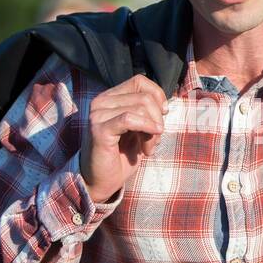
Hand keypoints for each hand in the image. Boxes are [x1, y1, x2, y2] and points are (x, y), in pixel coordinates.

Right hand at [80, 75, 167, 203]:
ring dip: (153, 130)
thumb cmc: (121, 156)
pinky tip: (148, 146)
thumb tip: (165, 104)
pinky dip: (146, 129)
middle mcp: (101, 101)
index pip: (139, 81)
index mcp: (110, 97)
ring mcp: (98, 114)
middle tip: (155, 140)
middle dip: (157, 119)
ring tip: (148, 148)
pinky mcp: (99, 129)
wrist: (102, 181)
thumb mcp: (139, 130)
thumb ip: (147, 113)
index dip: (157, 96)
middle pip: (144, 97)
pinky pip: (130, 119)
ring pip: (140, 107)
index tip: (163, 115)